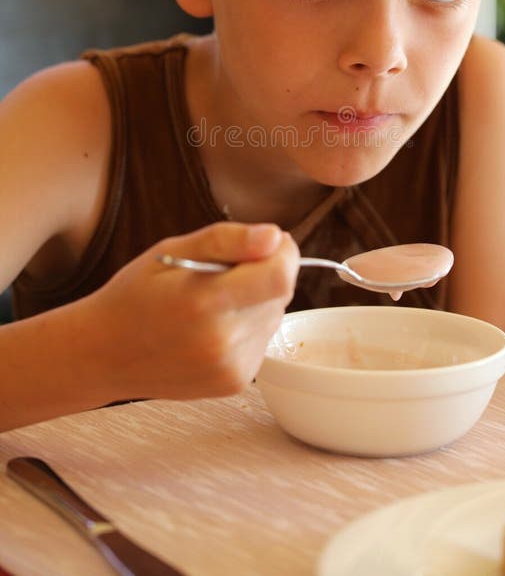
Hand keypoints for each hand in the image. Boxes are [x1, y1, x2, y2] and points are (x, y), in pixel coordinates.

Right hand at [93, 222, 298, 401]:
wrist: (105, 354)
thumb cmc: (136, 294)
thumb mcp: (172, 250)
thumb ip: (227, 240)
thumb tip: (275, 237)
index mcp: (204, 302)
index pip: (281, 276)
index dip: (283, 253)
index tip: (267, 244)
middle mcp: (222, 342)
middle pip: (281, 294)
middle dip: (265, 274)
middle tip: (225, 272)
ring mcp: (230, 369)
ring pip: (274, 317)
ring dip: (257, 301)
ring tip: (213, 303)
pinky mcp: (235, 384)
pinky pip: (263, 341)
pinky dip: (248, 327)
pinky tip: (213, 327)